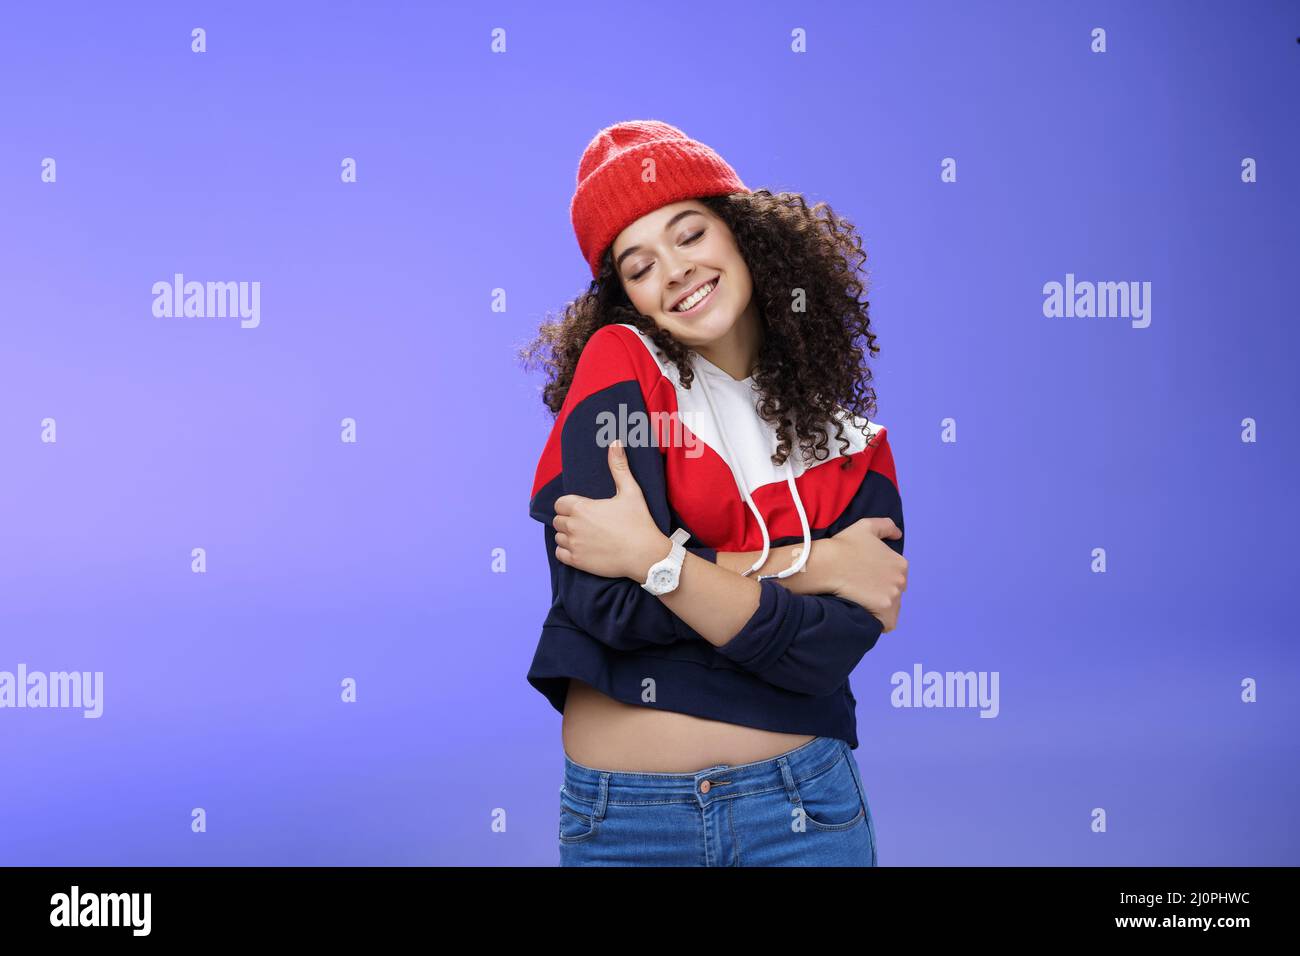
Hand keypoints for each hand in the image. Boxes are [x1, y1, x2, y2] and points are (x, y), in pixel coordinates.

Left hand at [552, 440, 669, 580]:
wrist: (646, 555)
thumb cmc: (639, 522)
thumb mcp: (631, 491)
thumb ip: (619, 466)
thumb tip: (615, 442)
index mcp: (581, 508)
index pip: (560, 503)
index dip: (570, 504)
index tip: (584, 508)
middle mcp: (573, 526)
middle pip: (558, 519)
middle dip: (568, 519)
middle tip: (587, 522)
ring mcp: (574, 545)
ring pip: (558, 537)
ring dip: (567, 535)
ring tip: (585, 535)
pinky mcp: (577, 562)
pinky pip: (560, 554)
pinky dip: (566, 552)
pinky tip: (581, 548)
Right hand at [823, 518, 906, 631]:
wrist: (828, 564)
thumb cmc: (844, 545)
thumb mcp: (866, 526)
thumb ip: (886, 526)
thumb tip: (898, 534)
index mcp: (901, 563)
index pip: (895, 576)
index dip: (880, 578)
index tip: (865, 578)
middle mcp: (901, 580)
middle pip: (894, 592)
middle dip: (881, 592)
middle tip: (861, 589)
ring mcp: (893, 596)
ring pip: (891, 607)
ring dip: (879, 607)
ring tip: (861, 601)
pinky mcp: (884, 611)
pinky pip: (887, 623)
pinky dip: (878, 621)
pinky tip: (865, 613)